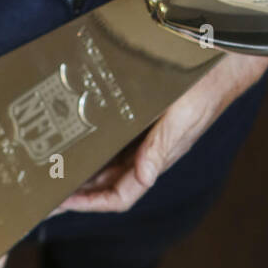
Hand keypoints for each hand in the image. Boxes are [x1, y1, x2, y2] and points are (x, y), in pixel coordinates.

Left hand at [46, 51, 267, 215]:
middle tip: (48, 190)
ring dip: (84, 169)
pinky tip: (77, 135)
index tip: (64, 203)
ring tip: (55, 168)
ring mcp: (145, 136)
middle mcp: (148, 153)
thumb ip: (161, 148)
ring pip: (108, 162)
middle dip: (80, 190)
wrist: (220, 63)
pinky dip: (94, 143)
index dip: (91, 203)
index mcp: (156, 161)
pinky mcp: (142, 118)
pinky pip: (114, 138)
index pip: (120, 195)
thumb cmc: (203, 92)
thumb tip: (145, 178)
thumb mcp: (181, 120)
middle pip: (108, 183)